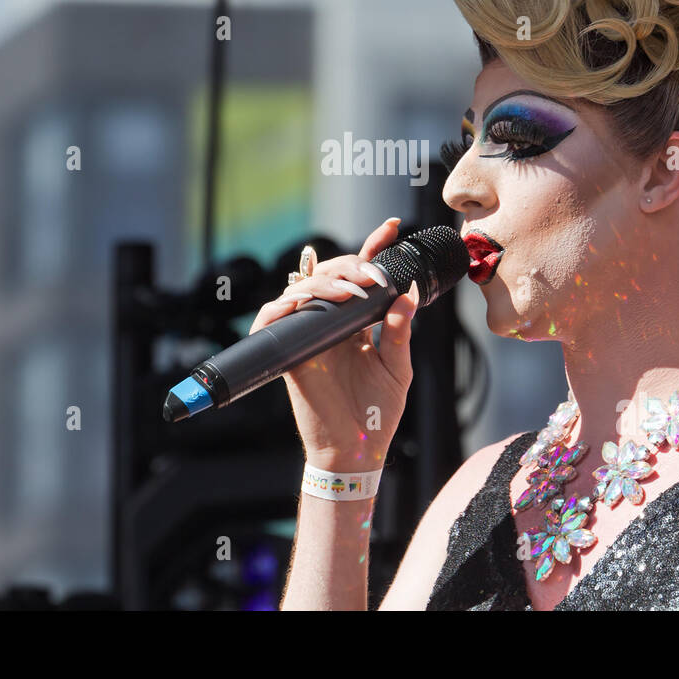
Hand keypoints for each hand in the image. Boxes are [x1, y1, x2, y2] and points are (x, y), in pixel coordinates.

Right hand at [249, 218, 419, 471]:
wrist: (357, 451)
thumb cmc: (378, 414)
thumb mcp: (398, 368)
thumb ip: (399, 331)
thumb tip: (407, 293)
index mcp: (357, 324)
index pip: (360, 277)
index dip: (372, 247)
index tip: (392, 226)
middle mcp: (330, 324)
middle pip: (330, 274)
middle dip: (351, 265)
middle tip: (372, 276)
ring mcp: (307, 336)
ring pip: (302, 289)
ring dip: (325, 282)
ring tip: (353, 291)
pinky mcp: (287, 353)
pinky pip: (272, 319)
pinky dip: (282, 305)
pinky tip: (303, 301)